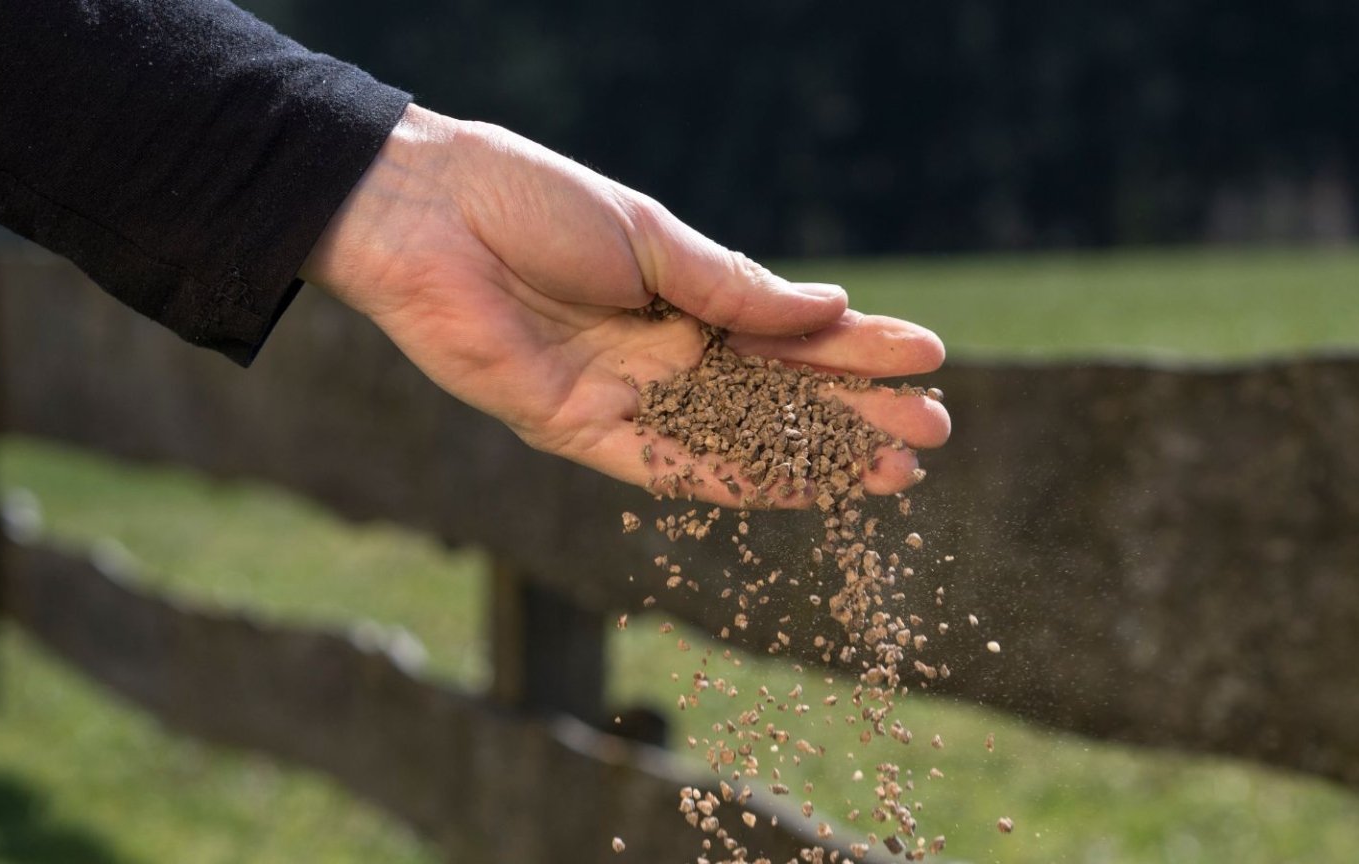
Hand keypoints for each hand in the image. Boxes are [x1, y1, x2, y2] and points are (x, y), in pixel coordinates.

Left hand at [301, 105, 949, 507]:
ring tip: (892, 472)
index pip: (789, 331)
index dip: (859, 348)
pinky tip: (800, 490)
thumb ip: (737, 289)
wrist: (426, 216)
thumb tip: (835, 309)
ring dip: (813, 461)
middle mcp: (662, 353)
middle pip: (776, 396)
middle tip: (933, 432)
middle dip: (854, 415)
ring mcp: (625, 398)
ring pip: (736, 440)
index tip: (931, 358)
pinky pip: (668, 467)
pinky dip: (734, 481)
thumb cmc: (534, 203)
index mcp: (684, 295)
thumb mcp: (654, 240)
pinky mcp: (578, 432)